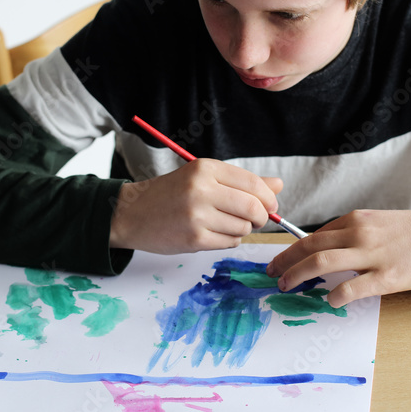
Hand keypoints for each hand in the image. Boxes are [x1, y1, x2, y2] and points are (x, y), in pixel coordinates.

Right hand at [109, 158, 283, 253]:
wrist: (132, 213)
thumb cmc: (170, 194)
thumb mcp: (203, 178)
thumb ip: (242, 182)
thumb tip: (278, 185)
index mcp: (205, 169)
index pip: (253, 184)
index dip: (268, 198)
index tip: (270, 206)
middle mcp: (201, 189)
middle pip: (253, 207)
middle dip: (260, 217)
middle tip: (254, 219)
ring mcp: (197, 216)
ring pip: (243, 227)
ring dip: (241, 229)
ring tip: (223, 224)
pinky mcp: (194, 239)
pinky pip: (230, 242)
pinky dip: (229, 240)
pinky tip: (213, 233)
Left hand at [265, 206, 410, 307]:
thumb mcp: (380, 224)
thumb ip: (354, 235)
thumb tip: (328, 252)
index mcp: (356, 220)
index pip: (314, 235)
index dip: (291, 250)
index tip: (279, 262)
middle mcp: (360, 233)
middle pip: (310, 246)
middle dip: (285, 262)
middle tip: (272, 275)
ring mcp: (374, 255)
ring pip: (323, 261)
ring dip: (298, 275)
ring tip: (286, 287)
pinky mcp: (390, 276)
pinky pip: (354, 287)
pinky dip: (336, 295)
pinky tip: (329, 301)